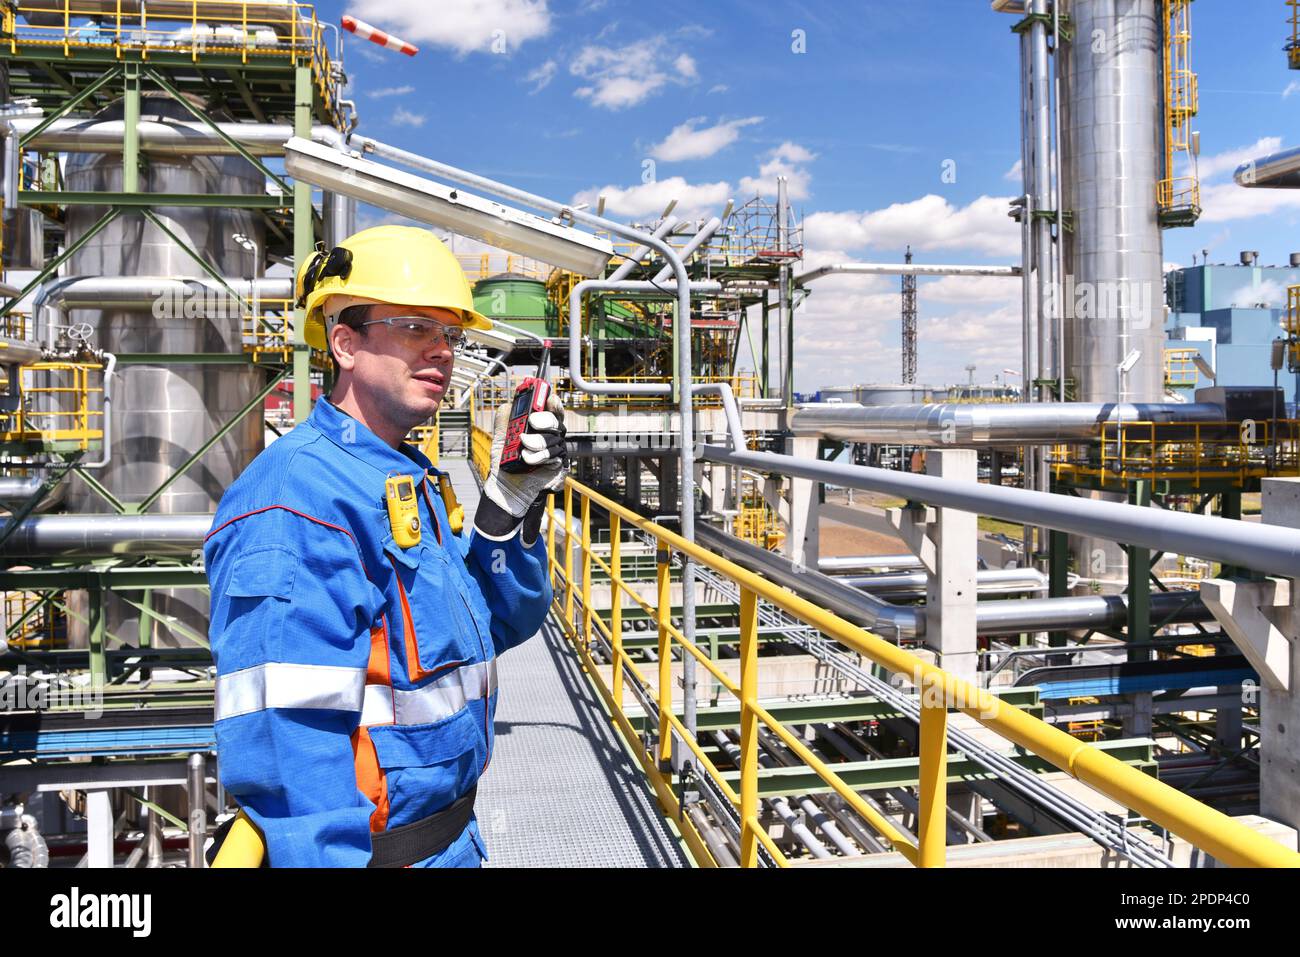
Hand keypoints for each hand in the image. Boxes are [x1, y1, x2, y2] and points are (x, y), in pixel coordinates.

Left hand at [476, 392, 566, 538]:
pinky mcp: (558, 466)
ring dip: (536, 443)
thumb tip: (508, 405)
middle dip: (545, 420)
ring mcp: (555, 451)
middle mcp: (550, 437)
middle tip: (532, 421)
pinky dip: (539, 457)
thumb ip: (504, 421)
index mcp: (539, 427)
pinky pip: (554, 456)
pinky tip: (528, 460)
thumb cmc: (505, 462)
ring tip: (523, 449)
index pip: (550, 411)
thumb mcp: (501, 439)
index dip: (553, 403)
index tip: (549, 397)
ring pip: (554, 439)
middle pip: (556, 422)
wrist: (506, 487)